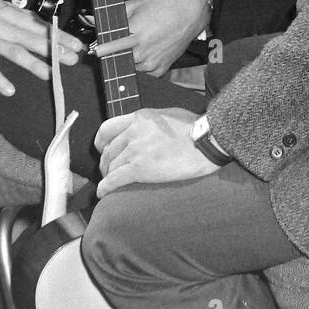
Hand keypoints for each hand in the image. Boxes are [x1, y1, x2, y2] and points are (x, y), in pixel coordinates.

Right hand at [0, 0, 84, 95]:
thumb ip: (17, 15)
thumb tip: (39, 22)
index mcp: (9, 14)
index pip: (39, 25)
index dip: (59, 35)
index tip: (76, 44)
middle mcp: (1, 26)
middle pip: (33, 38)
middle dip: (55, 49)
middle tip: (73, 59)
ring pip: (15, 52)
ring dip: (34, 63)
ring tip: (51, 74)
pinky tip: (10, 90)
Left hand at [91, 0, 206, 76]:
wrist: (191, 11)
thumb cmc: (164, 5)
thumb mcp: (136, 4)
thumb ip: (113, 15)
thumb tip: (93, 20)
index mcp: (137, 33)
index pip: (111, 47)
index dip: (101, 49)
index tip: (94, 50)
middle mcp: (144, 51)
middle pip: (118, 59)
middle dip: (114, 53)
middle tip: (120, 43)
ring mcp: (153, 62)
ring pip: (129, 67)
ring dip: (127, 59)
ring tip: (138, 44)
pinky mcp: (160, 69)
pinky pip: (142, 73)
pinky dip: (140, 64)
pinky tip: (147, 51)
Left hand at [95, 107, 215, 197]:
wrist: (207, 141)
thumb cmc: (196, 129)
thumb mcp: (168, 115)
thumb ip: (150, 122)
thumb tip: (144, 130)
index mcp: (140, 118)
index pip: (107, 128)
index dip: (101, 142)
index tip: (103, 150)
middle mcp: (134, 132)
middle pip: (108, 151)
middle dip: (106, 163)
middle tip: (109, 171)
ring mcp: (136, 150)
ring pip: (110, 166)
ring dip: (108, 176)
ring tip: (111, 183)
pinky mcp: (140, 168)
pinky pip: (114, 180)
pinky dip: (106, 188)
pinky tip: (104, 193)